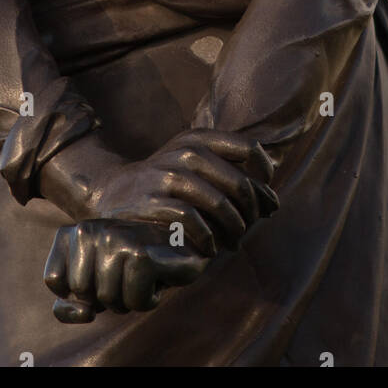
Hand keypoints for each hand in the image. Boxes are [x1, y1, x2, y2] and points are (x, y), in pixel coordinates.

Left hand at [44, 218, 208, 323]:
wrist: (183, 246)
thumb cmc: (135, 268)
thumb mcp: (95, 285)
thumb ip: (70, 304)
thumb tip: (84, 313)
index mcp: (74, 231)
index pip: (55, 280)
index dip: (79, 291)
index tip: (101, 275)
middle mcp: (90, 229)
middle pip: (82, 293)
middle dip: (106, 296)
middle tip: (127, 276)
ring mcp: (115, 239)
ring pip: (108, 299)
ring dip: (129, 299)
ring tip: (143, 276)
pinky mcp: (140, 254)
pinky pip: (134, 301)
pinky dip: (148, 300)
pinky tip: (157, 280)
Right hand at [85, 128, 277, 255]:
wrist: (114, 192)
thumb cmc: (168, 183)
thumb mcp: (195, 167)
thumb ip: (232, 176)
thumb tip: (273, 203)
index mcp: (199, 138)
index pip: (249, 149)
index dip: (264, 175)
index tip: (264, 198)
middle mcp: (186, 152)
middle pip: (239, 183)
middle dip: (251, 212)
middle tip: (249, 229)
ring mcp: (168, 175)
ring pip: (219, 203)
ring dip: (233, 229)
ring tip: (233, 243)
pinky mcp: (154, 200)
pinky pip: (193, 220)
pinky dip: (208, 238)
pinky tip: (209, 249)